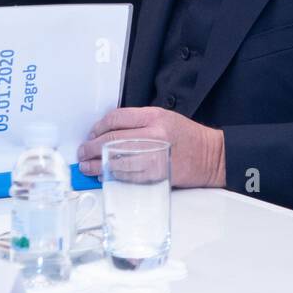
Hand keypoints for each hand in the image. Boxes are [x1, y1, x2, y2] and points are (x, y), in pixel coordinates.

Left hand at [78, 107, 224, 187]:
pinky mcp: (155, 174)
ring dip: (96, 164)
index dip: (98, 127)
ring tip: (87, 166)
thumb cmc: (186, 136)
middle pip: (111, 140)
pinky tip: (104, 175)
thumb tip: (107, 132)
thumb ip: (138, 122)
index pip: (116, 118)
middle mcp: (153, 134)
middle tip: (83, 152)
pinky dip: (111, 176)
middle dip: (91, 147)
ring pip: (115, 160)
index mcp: (154, 117)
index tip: (91, 133)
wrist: (210, 156)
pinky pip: (126, 176)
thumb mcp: (164, 117)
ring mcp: (154, 156)